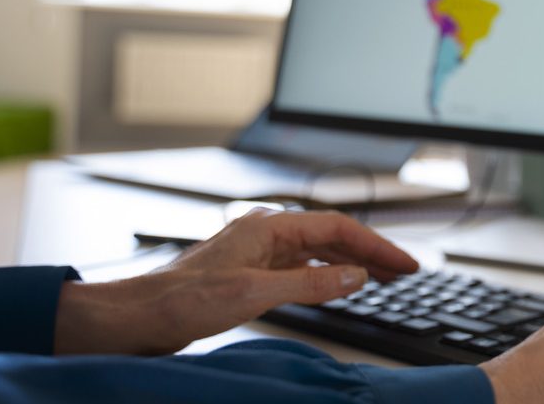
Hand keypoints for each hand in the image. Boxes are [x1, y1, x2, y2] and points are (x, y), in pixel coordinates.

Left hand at [54, 209, 417, 354]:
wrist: (138, 316)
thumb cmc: (182, 300)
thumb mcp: (255, 293)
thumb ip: (310, 283)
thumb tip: (355, 276)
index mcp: (269, 227)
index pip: (338, 229)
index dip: (376, 246)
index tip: (404, 264)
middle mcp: (266, 234)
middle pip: (333, 237)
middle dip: (371, 253)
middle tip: (405, 271)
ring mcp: (259, 252)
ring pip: (319, 251)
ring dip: (352, 263)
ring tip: (383, 278)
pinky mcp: (251, 273)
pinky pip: (302, 267)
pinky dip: (328, 274)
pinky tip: (339, 285)